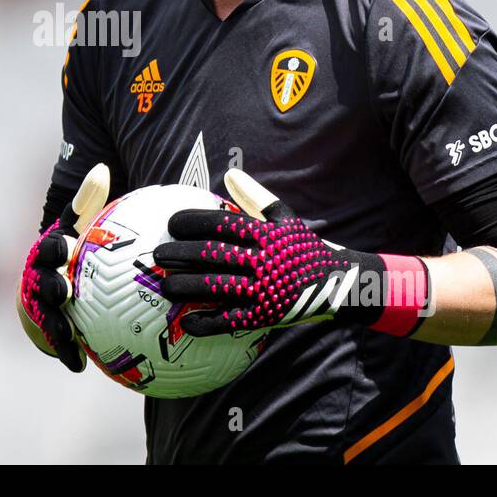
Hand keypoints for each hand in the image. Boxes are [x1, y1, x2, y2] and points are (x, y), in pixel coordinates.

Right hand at [18, 164, 110, 371]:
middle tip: (62, 290)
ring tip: (66, 335)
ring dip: (55, 325)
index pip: (52, 246)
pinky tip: (79, 365)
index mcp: (52, 252)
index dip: (56, 246)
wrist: (52, 282)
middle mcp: (42, 278)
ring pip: (47, 315)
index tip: (64, 245)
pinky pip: (57, 341)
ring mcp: (43, 304)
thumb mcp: (79, 225)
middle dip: (50, 287)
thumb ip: (88, 201)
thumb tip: (101, 168)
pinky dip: (66, 352)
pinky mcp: (48, 327)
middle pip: (43, 283)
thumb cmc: (72, 249)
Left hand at [153, 169, 430, 337]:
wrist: (338, 284)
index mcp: (264, 234)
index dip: (192, 222)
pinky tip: (187, 321)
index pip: (221, 223)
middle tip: (158, 256)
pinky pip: (229, 320)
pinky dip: (206, 322)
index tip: (172, 224)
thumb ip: (255, 198)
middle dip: (180, 254)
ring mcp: (262, 289)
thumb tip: (230, 174)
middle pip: (211, 254)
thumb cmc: (302, 249)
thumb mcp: (285, 219)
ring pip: (215, 287)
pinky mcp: (264, 316)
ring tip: (165, 286)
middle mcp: (261, 260)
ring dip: (185, 287)